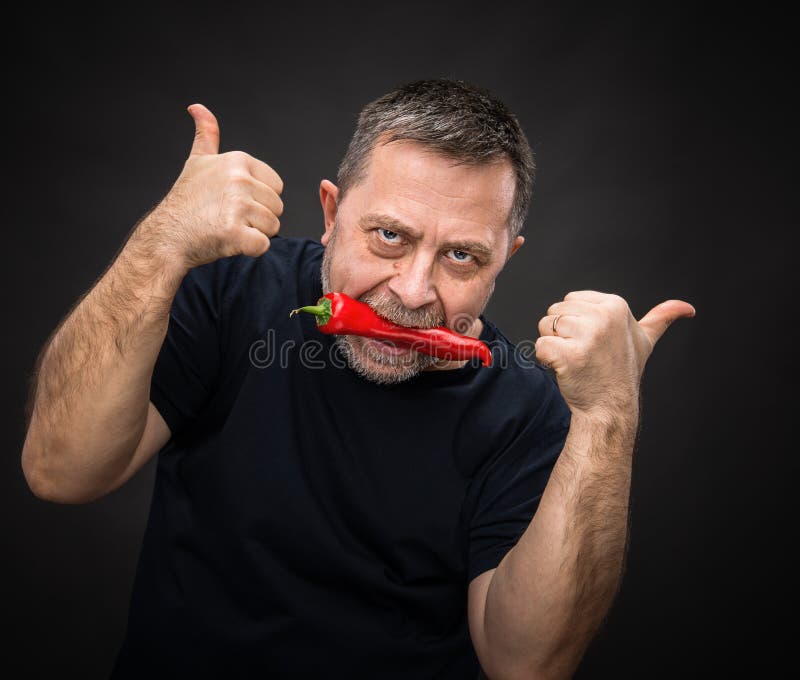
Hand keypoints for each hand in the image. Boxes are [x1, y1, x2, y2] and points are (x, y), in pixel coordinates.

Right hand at [148, 103, 284, 268]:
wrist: (166, 236)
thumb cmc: (186, 202)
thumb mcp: (198, 162)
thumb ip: (207, 135)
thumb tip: (197, 107)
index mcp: (238, 161)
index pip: (276, 187)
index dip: (259, 199)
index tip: (232, 202)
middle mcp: (239, 179)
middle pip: (277, 208)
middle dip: (258, 219)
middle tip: (228, 218)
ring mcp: (237, 205)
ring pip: (273, 227)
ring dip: (254, 234)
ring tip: (226, 228)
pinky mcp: (234, 232)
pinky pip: (263, 245)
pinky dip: (250, 250)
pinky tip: (228, 242)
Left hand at [535, 291, 694, 418]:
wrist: (609, 408)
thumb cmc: (622, 372)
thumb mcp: (645, 341)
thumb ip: (661, 319)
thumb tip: (686, 308)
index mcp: (616, 306)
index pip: (570, 300)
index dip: (575, 322)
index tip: (594, 342)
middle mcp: (603, 317)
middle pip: (554, 311)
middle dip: (562, 333)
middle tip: (584, 354)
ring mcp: (587, 336)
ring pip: (544, 327)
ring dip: (553, 346)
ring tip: (576, 361)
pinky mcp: (569, 355)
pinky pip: (539, 346)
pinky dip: (545, 360)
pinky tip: (565, 370)